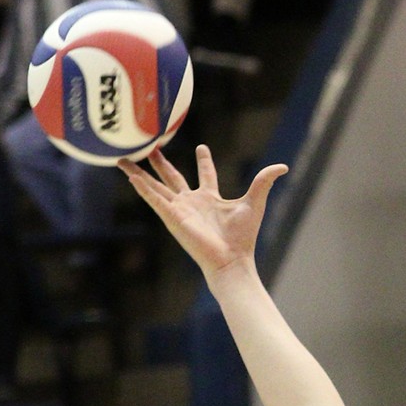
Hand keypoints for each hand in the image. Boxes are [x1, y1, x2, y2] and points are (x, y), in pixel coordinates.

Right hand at [120, 147, 286, 279]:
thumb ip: (263, 182)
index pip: (205, 175)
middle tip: (150, 146)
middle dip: (161, 163)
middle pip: (172, 177)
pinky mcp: (171, 217)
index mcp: (210, 198)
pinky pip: (152, 198)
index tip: (201, 147)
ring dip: (138, 173)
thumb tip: (282, 167)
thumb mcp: (254, 202)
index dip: (203, 161)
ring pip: (155, 186)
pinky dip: (141, 187)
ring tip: (122, 159)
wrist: (231, 260)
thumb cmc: (243, 238)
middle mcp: (192, 202)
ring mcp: (179, 210)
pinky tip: (128, 175)